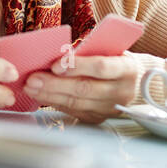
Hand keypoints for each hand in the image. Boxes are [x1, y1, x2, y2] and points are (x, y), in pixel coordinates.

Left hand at [23, 51, 143, 123]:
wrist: (134, 80)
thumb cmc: (115, 58)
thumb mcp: (109, 49)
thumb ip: (89, 51)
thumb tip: (56, 54)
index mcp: (127, 68)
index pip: (102, 67)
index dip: (78, 65)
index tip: (55, 64)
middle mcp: (122, 91)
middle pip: (85, 88)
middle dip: (55, 84)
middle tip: (33, 78)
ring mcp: (111, 108)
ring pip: (77, 102)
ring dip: (50, 95)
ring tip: (31, 87)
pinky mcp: (100, 118)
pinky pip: (74, 111)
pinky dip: (56, 103)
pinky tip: (41, 96)